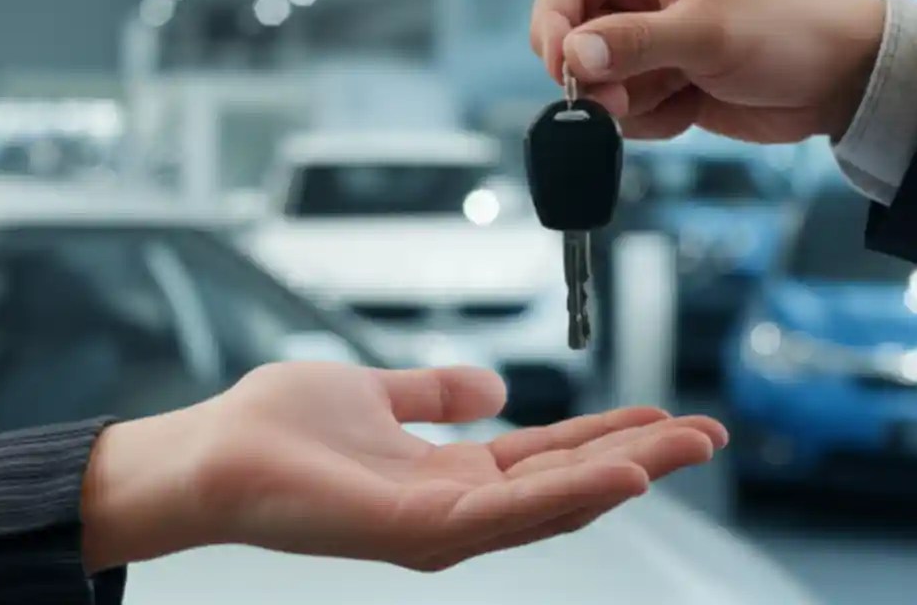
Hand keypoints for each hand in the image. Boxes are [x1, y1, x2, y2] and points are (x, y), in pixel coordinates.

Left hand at [81, 362, 726, 572]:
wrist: (209, 454)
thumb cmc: (277, 429)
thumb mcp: (376, 393)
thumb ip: (433, 393)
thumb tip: (489, 385)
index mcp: (452, 475)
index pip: (551, 457)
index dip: (613, 437)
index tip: (667, 416)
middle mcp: (457, 509)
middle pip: (569, 483)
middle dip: (642, 459)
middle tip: (708, 434)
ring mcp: (441, 527)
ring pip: (554, 502)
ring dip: (625, 474)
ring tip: (684, 447)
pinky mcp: (418, 532)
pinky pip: (508, 515)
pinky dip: (570, 495)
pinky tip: (621, 474)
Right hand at [531, 0, 885, 142]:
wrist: (837, 80)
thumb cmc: (787, 31)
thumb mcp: (707, 33)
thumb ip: (634, 43)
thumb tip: (573, 55)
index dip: (552, 29)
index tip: (563, 70)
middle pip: (570, 41)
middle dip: (596, 77)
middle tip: (625, 97)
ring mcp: (646, 42)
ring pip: (596, 84)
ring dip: (632, 102)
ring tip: (682, 91)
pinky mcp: (659, 82)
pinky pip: (625, 113)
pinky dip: (653, 120)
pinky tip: (692, 105)